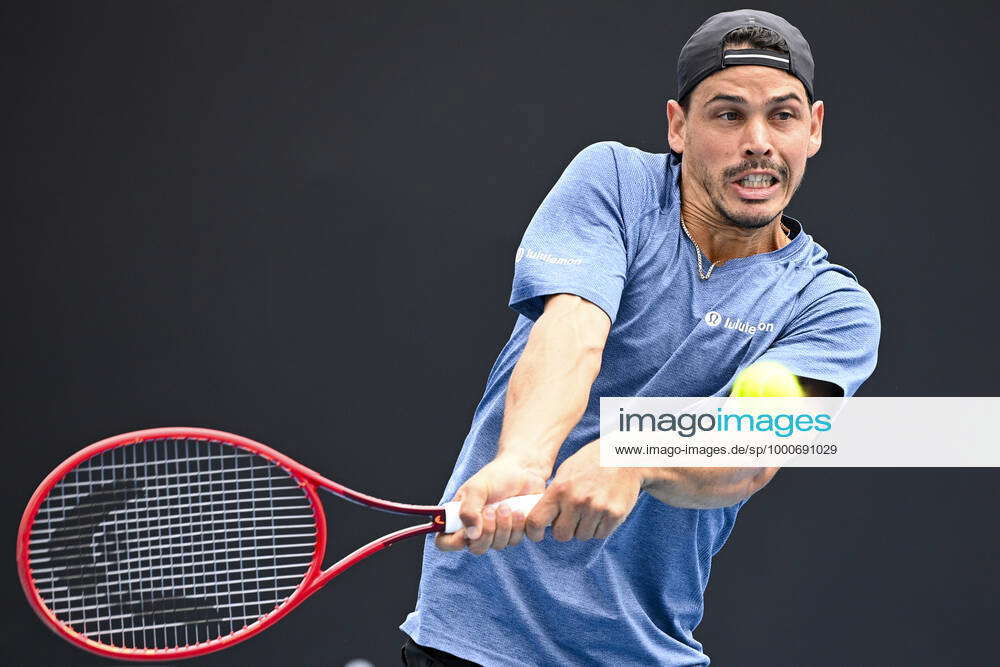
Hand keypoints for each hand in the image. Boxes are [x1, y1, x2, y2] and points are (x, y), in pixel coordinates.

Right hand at [435, 456, 546, 554]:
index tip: (464, 534)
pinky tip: (522, 510)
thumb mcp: (476, 488)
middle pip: (477, 548)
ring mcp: (499, 534)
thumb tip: (471, 535)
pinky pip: (522, 539)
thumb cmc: (495, 477)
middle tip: (493, 509)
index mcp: (460, 518)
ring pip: (500, 544)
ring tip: (508, 505)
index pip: (446, 541)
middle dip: (487, 531)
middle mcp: (478, 530)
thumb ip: (469, 510)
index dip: (453, 543)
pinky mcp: (519, 532)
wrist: (523, 469)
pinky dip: (524, 524)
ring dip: (506, 525)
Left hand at [525, 440, 641, 542]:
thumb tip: (541, 519)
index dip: (533, 532)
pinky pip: (600, 535)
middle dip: (565, 530)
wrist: (624, 455)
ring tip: (591, 509)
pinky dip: (600, 528)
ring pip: (583, 536)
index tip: (538, 534)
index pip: (536, 521)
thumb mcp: (566, 471)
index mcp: (559, 489)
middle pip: (561, 535)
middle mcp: (576, 500)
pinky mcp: (614, 514)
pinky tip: (603, 510)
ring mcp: (596, 508)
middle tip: (572, 517)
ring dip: (584, 528)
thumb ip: (553, 495)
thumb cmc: (591, 462)